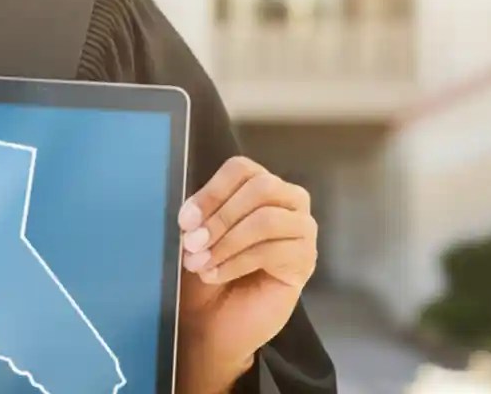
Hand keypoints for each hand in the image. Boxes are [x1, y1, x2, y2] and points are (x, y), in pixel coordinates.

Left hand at [175, 156, 318, 392]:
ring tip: (200, 263)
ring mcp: (301, 230)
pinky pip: (273, 251)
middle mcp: (287, 201)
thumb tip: (191, 215)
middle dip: (220, 216)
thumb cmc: (202, 271)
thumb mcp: (194, 236)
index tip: (185, 220)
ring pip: (267, 220)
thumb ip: (198, 216)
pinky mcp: (305, 261)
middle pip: (261, 187)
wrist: (212, 322)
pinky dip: (236, 262)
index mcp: (257, 186)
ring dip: (226, 241)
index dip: (211, 191)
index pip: (241, 169)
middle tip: (192, 243)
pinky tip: (215, 275)